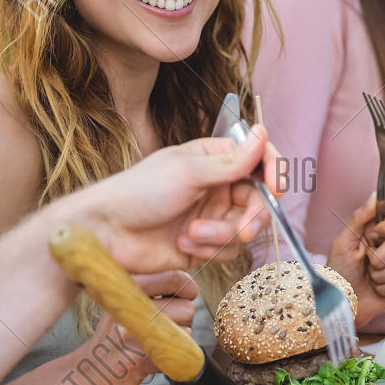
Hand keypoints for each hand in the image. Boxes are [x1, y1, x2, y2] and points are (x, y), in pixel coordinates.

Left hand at [53, 127, 277, 273]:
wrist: (106, 234)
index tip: (277, 189)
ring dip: (220, 236)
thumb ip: (231, 161)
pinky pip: (227, 250)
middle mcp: (216, 186)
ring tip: (191, 234)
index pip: (258, 159)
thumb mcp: (187, 172)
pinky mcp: (204, 245)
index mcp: (213, 158)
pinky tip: (182, 244)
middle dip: (251, 218)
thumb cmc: (138, 193)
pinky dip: (209, 251)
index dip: (273, 172)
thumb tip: (262, 133)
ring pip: (244, 229)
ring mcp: (211, 216)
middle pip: (258, 200)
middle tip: (242, 231)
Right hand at [75, 272, 197, 384]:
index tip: (184, 296)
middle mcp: (129, 306)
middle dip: (185, 319)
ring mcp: (133, 332)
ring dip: (180, 340)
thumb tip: (187, 282)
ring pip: (186, 330)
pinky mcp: (140, 358)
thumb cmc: (109, 339)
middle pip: (186, 306)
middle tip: (168, 326)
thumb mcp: (120, 303)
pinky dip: (173, 359)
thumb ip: (149, 289)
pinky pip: (176, 353)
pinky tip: (154, 358)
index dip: (188, 288)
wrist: (86, 374)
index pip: (175, 277)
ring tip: (158, 343)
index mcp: (126, 287)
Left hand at [328, 194, 384, 325]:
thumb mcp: (344, 241)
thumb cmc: (340, 270)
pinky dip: (384, 285)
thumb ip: (360, 217)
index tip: (378, 233)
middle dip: (379, 256)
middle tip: (366, 262)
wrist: (344, 301)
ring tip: (369, 276)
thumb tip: (375, 195)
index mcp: (376, 229)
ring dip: (380, 273)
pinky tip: (376, 286)